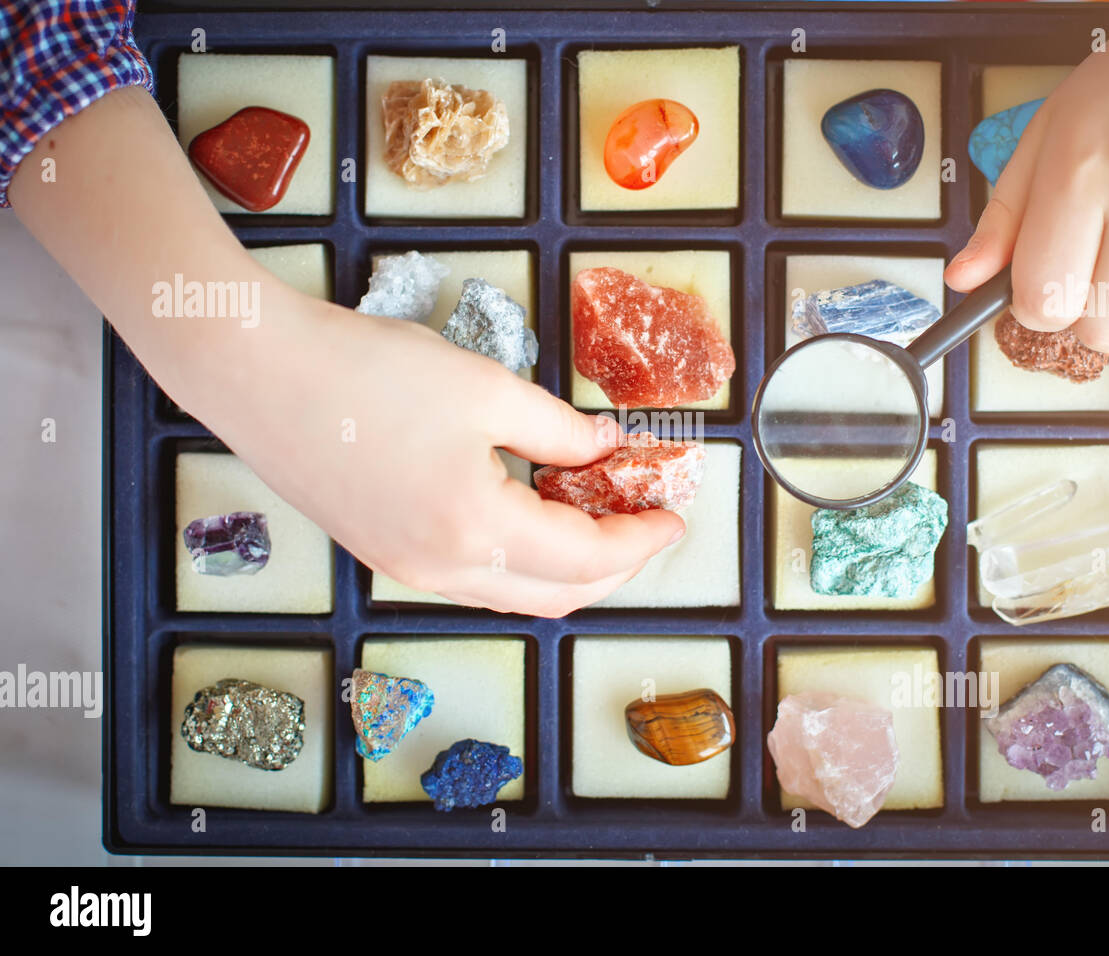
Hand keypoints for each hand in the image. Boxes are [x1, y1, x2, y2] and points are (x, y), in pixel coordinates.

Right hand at [204, 300, 685, 616]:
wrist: (254, 372)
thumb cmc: (367, 372)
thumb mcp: (486, 389)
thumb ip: (559, 429)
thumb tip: (606, 447)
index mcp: (475, 532)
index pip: (587, 560)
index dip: (641, 540)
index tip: (674, 516)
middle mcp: (441, 571)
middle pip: (555, 596)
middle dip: (614, 566)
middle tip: (644, 522)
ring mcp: (406, 570)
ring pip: (513, 593)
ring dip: (566, 565)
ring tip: (596, 513)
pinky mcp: (383, 553)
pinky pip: (473, 576)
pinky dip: (518, 556)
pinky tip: (532, 509)